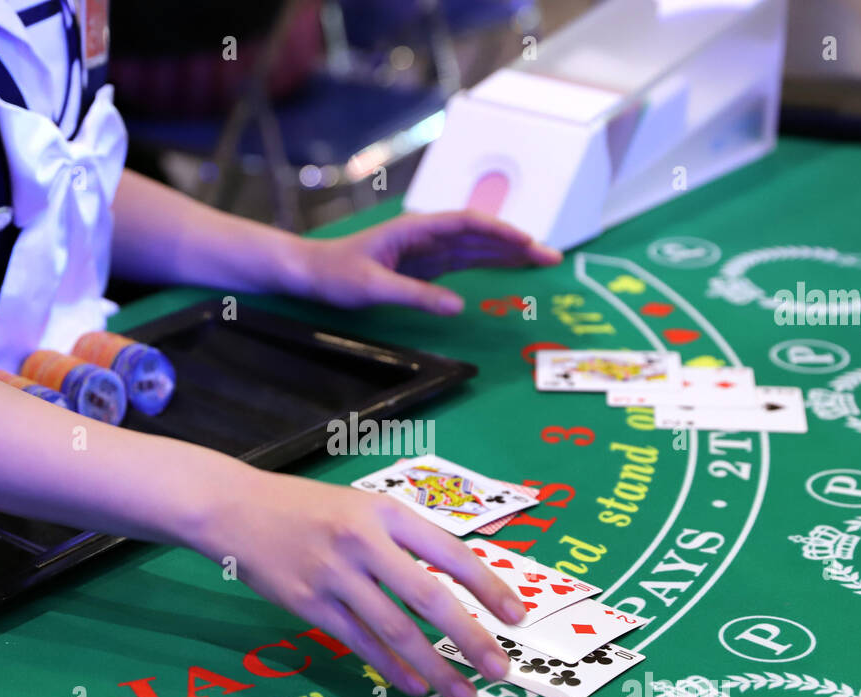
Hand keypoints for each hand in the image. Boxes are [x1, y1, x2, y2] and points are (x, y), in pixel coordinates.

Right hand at [192, 467, 527, 696]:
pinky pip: (358, 643)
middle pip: (429, 598)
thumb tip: (456, 587)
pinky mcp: (308, 604)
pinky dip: (390, 668)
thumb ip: (404, 540)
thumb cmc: (307, 509)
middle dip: (471, 638)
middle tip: (502, 670)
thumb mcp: (362, 507)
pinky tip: (414, 687)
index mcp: (386, 513)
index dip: (488, 587)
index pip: (450, 553)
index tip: (516, 617)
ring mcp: (334, 575)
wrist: (235, 510)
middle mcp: (363, 542)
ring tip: (464, 695)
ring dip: (435, 667)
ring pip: (395, 630)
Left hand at [293, 210, 560, 314]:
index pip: (467, 225)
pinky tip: (509, 268)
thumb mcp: (373, 288)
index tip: (528, 242)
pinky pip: (464, 263)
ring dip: (508, 254)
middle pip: (479, 235)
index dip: (500, 232)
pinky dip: (489, 265)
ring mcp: (426, 251)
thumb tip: (458, 307)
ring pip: (476, 248)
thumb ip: (416, 296)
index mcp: (414, 230)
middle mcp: (425, 235)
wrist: (309, 273)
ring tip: (542, 261)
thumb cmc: (335, 274)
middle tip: (552, 257)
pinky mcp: (424, 267)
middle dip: (516, 244)